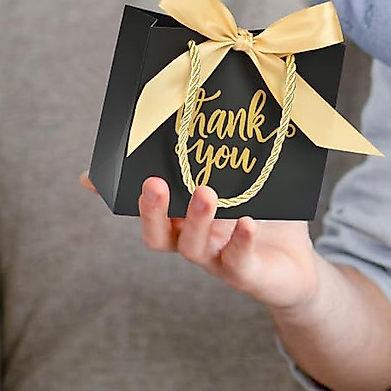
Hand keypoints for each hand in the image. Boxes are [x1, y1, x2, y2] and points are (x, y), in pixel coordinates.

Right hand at [80, 171, 319, 312]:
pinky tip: (246, 222)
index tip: (92, 177)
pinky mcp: (246, 273)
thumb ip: (233, 161)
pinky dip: (239, 241)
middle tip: (154, 183)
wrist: (298, 266)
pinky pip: (236, 260)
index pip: (147, 209)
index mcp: (187, 219)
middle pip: (159, 234)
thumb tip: (222, 116)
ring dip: (197, 219)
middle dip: (152, 209)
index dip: (119, 196)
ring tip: (205, 193)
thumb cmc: (268, 218)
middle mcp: (195, 241)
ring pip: (193, 247)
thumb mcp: (250, 187)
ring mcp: (217, 259)